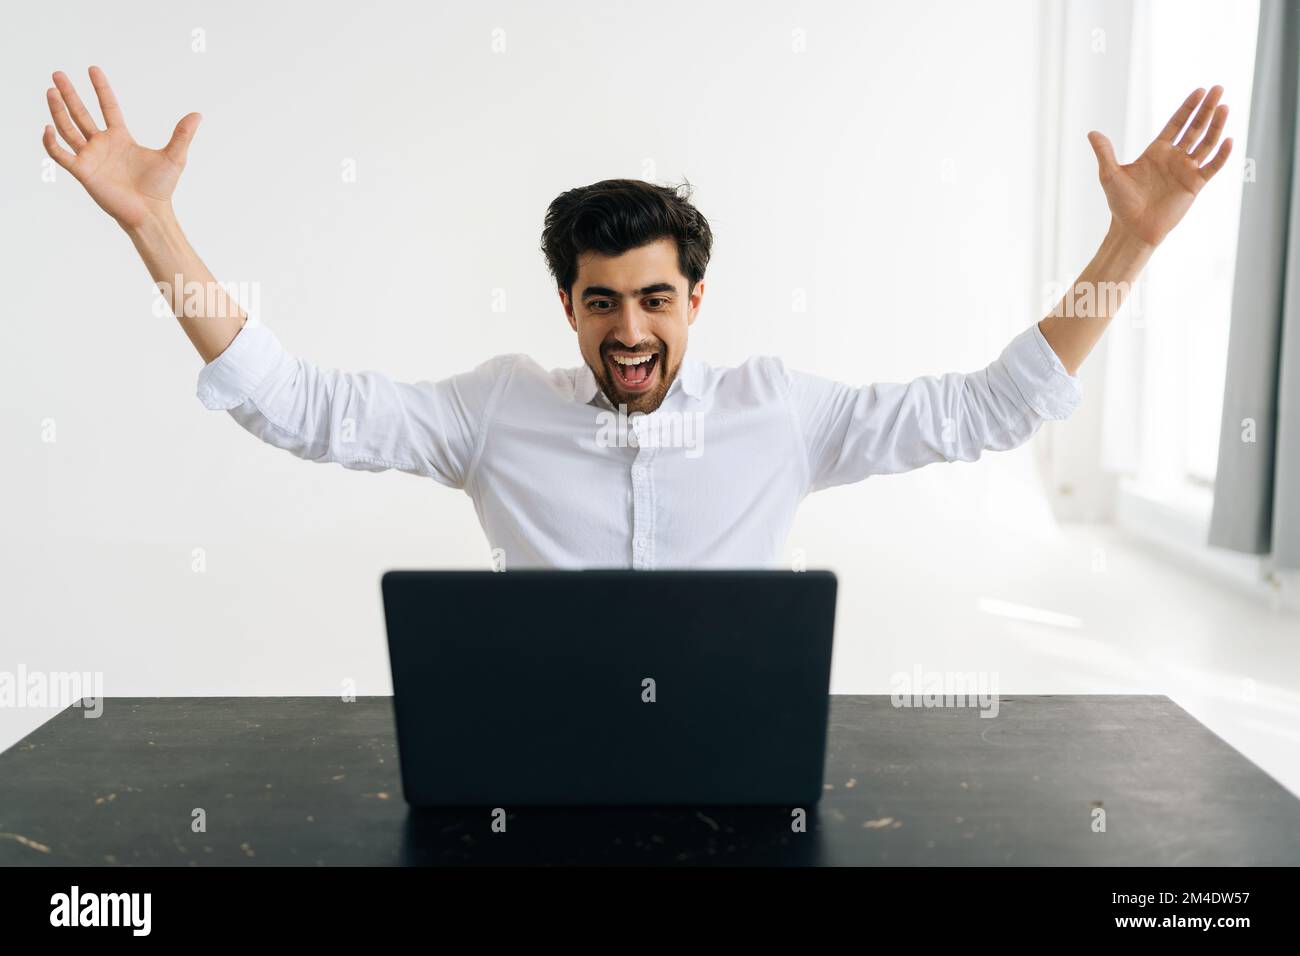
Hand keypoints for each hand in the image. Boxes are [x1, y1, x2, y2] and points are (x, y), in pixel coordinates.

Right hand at [42, 66, 200, 230]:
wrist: (151, 213)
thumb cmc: (161, 188)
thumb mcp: (174, 157)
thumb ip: (182, 134)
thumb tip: (198, 115)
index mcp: (121, 138)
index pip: (108, 107)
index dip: (101, 88)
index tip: (92, 69)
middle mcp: (102, 145)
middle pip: (81, 114)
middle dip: (69, 94)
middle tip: (57, 74)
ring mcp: (91, 157)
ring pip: (68, 129)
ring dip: (58, 110)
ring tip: (51, 91)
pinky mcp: (83, 172)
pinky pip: (60, 155)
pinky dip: (51, 142)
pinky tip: (47, 127)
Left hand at [1087, 86, 1232, 248]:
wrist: (1132, 229)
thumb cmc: (1120, 203)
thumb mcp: (1110, 174)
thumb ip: (1105, 152)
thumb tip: (1092, 132)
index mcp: (1157, 151)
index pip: (1176, 123)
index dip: (1188, 107)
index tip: (1200, 90)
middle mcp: (1174, 158)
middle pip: (1195, 128)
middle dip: (1206, 109)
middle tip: (1218, 88)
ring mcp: (1186, 170)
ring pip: (1206, 143)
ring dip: (1216, 126)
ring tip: (1224, 107)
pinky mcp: (1195, 185)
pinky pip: (1212, 167)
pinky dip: (1221, 155)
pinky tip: (1229, 139)